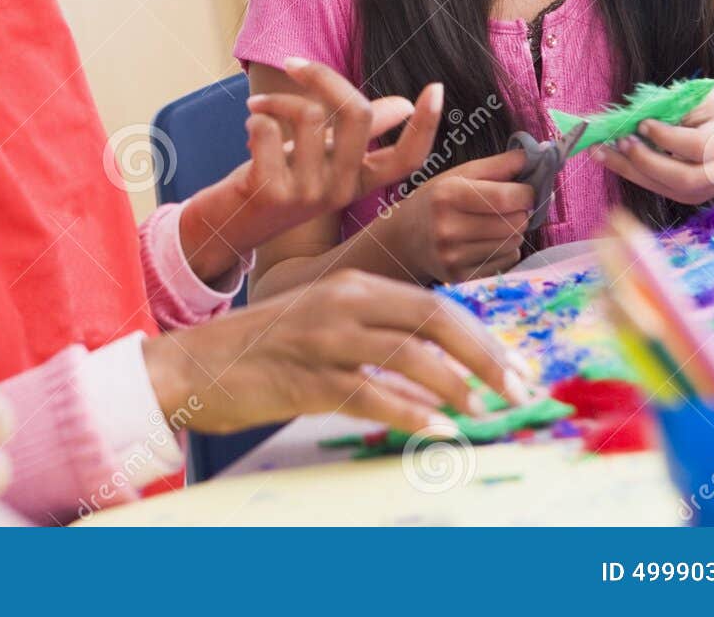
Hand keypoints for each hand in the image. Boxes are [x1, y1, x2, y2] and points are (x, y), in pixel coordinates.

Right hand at [142, 270, 532, 435]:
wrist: (194, 363)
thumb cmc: (266, 349)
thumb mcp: (327, 325)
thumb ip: (380, 337)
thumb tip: (447, 375)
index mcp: (355, 285)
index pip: (436, 304)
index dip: (484, 338)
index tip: (517, 367)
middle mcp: (344, 303)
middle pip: (434, 320)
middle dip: (485, 357)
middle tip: (519, 389)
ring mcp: (324, 340)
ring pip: (408, 354)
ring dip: (456, 386)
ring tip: (483, 411)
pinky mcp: (305, 378)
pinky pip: (369, 393)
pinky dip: (408, 412)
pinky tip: (437, 428)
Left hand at [180, 59, 444, 276]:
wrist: (228, 225)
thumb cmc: (278, 181)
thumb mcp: (323, 157)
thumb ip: (359, 133)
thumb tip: (404, 106)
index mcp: (360, 180)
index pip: (408, 158)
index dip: (426, 125)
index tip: (435, 88)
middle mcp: (342, 190)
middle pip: (357, 113)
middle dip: (322, 75)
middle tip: (292, 64)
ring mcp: (308, 194)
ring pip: (309, 114)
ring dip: (275, 100)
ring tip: (258, 108)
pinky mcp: (272, 193)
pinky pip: (268, 129)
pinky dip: (255, 118)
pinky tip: (249, 131)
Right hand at [375, 149, 534, 283]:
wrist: (405, 238)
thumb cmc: (437, 200)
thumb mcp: (460, 174)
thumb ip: (499, 164)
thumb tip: (538, 155)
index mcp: (448, 196)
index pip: (508, 197)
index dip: (527, 192)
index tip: (525, 190)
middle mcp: (448, 228)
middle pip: (516, 223)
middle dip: (521, 213)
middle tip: (510, 207)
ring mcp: (453, 256)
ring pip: (514, 243)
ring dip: (514, 232)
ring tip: (495, 224)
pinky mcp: (461, 277)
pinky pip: (506, 262)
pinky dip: (506, 251)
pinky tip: (487, 243)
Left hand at [594, 87, 713, 203]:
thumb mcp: (698, 97)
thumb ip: (670, 107)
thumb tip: (630, 117)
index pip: (698, 145)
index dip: (667, 137)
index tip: (642, 123)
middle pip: (684, 177)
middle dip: (646, 160)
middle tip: (620, 141)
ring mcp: (711, 188)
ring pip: (667, 188)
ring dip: (629, 170)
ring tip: (602, 151)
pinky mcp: (694, 197)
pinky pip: (659, 189)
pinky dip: (633, 173)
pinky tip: (612, 158)